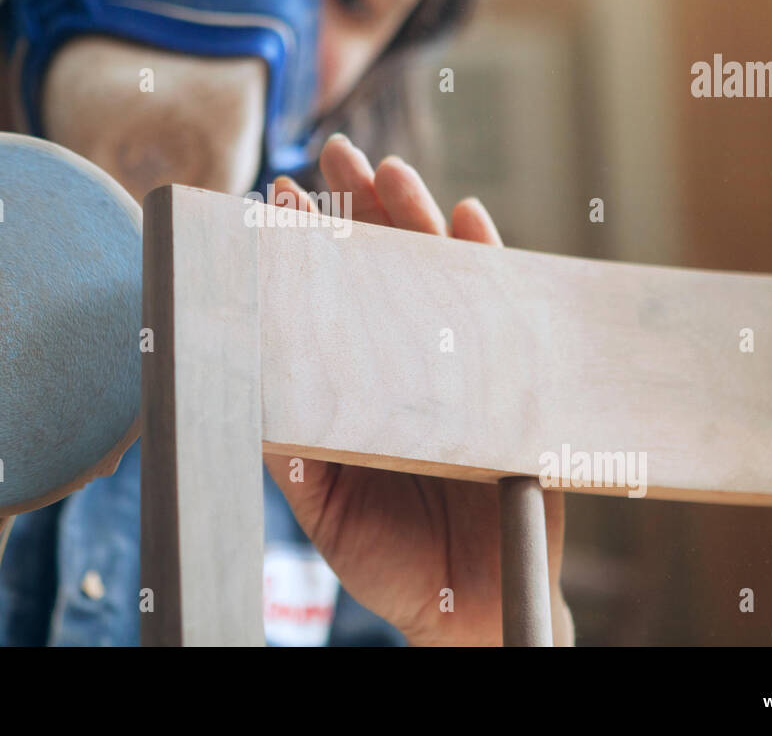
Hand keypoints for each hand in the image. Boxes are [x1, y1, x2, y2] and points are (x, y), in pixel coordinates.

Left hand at [262, 134, 572, 645]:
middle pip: (388, 269)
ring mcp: (468, 368)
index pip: (331, 301)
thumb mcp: (331, 509)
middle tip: (334, 152)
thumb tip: (254, 406)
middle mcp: (414, 365)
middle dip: (362, 207)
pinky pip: (508, 313)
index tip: (273, 199)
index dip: (306, 251)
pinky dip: (492, 264)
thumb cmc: (394, 562)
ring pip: (444, 277)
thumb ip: (297, 461)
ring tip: (392, 171)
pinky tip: (472, 218)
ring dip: (421, 219)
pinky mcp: (517, 386)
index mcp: (361, 385)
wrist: (470, 618)